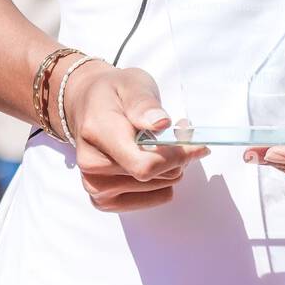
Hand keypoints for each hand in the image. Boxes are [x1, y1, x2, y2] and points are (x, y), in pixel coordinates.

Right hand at [61, 62, 209, 211]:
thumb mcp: (131, 84)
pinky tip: (156, 161)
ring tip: (162, 143)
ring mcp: (95, 186)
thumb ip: (144, 104)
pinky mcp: (103, 200)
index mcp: (97, 132)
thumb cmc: (112, 94)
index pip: (144, 163)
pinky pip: (151, 199)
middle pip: (153, 176)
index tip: (198, 143)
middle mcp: (92, 165)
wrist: (87, 107)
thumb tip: (160, 123)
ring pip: (157, 187)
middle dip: (176, 155)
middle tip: (179, 132)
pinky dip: (162, 181)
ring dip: (170, 166)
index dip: (177, 156)